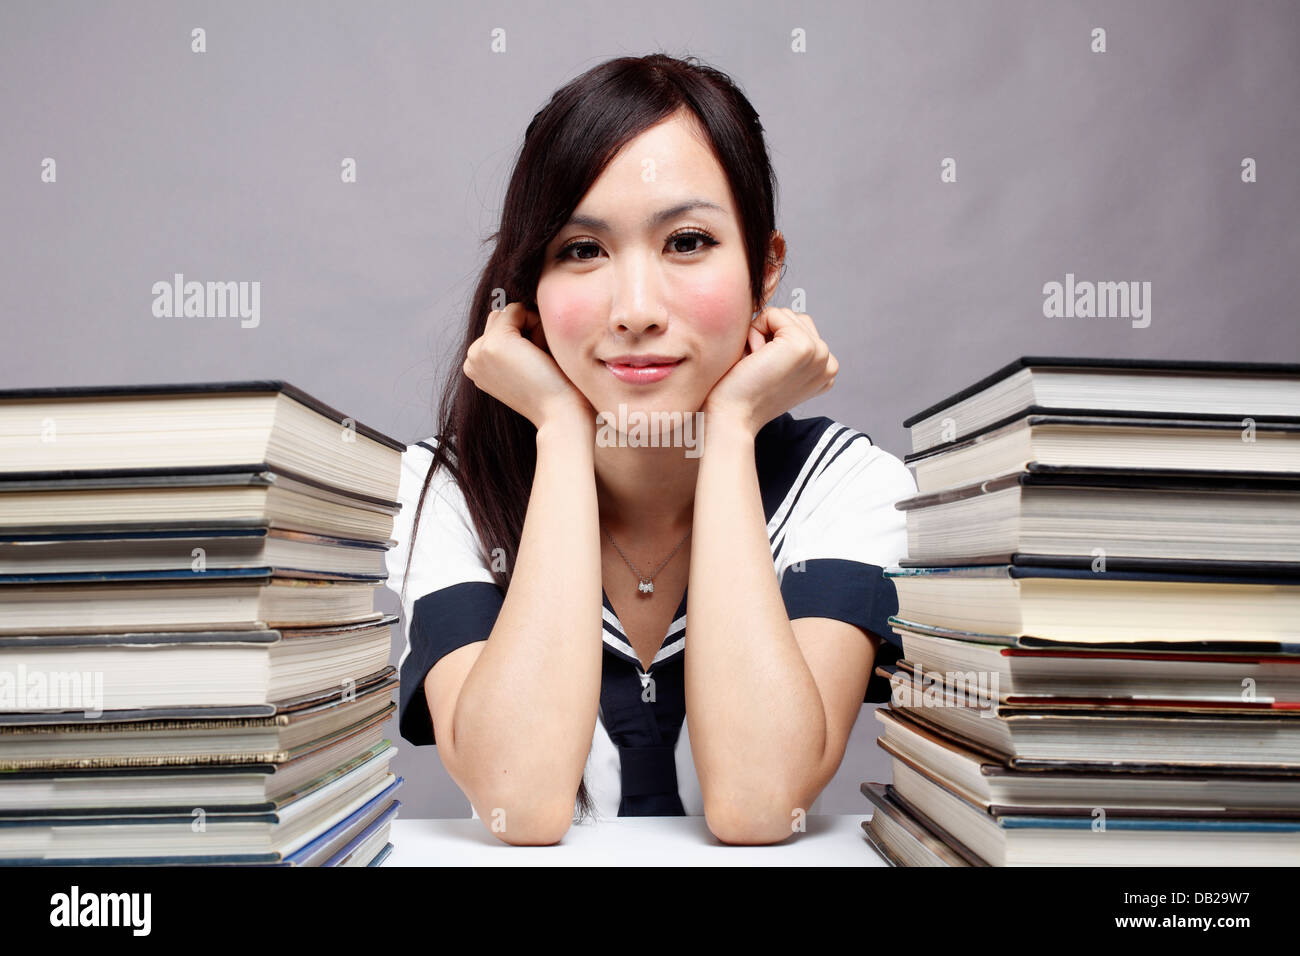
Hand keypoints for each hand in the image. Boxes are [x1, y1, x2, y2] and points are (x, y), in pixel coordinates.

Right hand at [462, 302, 594, 429]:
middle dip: (524, 329)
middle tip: (539, 360)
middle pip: (499, 318)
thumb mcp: (525, 366)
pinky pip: (516, 309)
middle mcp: (472, 359)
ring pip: (507, 312)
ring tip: (540, 356)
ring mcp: (479, 351)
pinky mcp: (494, 342)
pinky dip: (535, 322)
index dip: (522, 338)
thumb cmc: (554, 392)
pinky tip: (541, 351)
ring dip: (530, 326)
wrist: (560, 414)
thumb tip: (516, 306)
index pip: (496, 329)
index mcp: (477, 367)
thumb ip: (514, 343)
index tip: (534, 366)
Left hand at [701, 307, 837, 436]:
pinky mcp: (802, 345)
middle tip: (759, 369)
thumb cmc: (743, 394)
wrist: (733, 416)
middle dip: (768, 336)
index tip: (767, 373)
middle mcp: (828, 363)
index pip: (801, 329)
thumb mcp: (777, 368)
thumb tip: (778, 314)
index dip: (775, 343)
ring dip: (760, 334)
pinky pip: (772, 314)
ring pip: (783, 315)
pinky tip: (754, 359)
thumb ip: (788, 346)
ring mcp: (819, 353)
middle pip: (793, 319)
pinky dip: (754, 331)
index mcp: (825, 371)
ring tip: (757, 365)